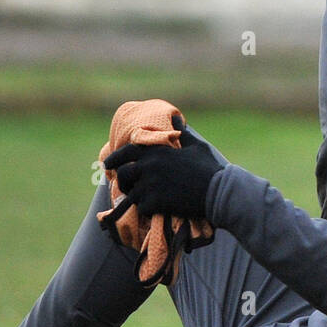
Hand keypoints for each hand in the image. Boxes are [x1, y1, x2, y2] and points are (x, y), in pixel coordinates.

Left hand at [103, 126, 220, 220]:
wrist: (219, 191)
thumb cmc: (210, 167)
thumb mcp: (196, 146)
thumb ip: (182, 133)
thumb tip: (176, 118)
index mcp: (158, 150)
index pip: (127, 151)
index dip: (114, 158)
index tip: (107, 164)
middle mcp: (150, 166)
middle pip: (123, 174)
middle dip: (123, 181)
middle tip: (126, 186)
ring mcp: (151, 185)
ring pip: (130, 193)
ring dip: (135, 196)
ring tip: (141, 198)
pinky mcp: (155, 203)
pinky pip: (142, 208)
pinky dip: (147, 209)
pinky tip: (155, 209)